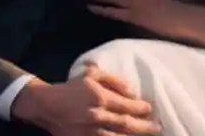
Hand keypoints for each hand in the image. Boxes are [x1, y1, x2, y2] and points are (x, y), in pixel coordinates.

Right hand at [12, 65, 158, 134]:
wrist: (46, 105)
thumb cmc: (71, 87)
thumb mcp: (92, 74)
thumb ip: (114, 80)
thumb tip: (132, 91)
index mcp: (100, 98)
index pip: (127, 106)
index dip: (142, 108)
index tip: (150, 109)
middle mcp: (97, 116)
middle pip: (127, 124)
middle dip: (144, 127)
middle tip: (158, 128)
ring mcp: (89, 132)